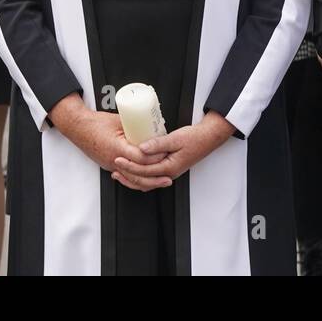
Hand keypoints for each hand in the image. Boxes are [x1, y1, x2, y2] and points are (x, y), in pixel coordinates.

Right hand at [49, 94, 165, 177]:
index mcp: (117, 148)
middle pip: (138, 175)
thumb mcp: (118, 121)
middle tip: (168, 173)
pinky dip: (137, 180)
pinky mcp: (109, 166)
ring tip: (161, 181)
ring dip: (148, 182)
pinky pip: (126, 177)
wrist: (78, 128)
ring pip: (132, 180)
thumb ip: (134, 126)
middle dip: (155, 177)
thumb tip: (151, 126)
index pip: (141, 158)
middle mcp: (114, 160)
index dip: (155, 157)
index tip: (165, 153)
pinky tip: (146, 180)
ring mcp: (111, 165)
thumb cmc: (95, 123)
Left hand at [113, 111, 235, 190]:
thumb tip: (141, 147)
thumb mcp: (175, 138)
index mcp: (170, 168)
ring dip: (131, 178)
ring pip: (146, 182)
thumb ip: (158, 144)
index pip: (144, 172)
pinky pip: (150, 178)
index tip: (118, 159)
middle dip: (127, 174)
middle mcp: (168, 174)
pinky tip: (132, 170)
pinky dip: (139, 176)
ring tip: (118, 172)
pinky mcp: (168, 169)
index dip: (129, 166)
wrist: (207, 138)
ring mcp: (168, 173)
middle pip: (143, 180)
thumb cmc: (194, 138)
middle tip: (115, 165)